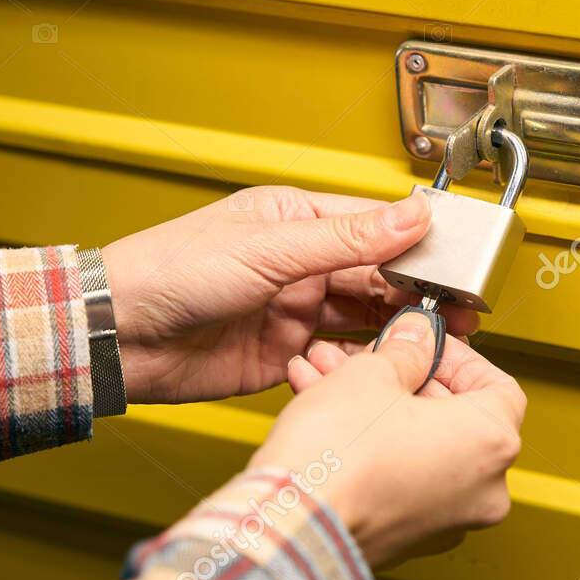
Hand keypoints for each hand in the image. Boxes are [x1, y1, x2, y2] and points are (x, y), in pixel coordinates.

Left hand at [100, 187, 479, 403]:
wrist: (118, 339)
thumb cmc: (170, 273)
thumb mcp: (268, 249)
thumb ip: (346, 238)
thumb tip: (410, 214)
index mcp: (294, 220)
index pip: (374, 226)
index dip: (418, 244)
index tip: (458, 261)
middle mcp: (299, 264)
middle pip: (377, 276)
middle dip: (418, 292)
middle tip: (461, 309)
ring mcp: (293, 312)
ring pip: (365, 317)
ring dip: (399, 328)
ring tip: (438, 340)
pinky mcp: (286, 357)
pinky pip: (340, 358)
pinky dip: (366, 362)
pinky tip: (389, 365)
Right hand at [254, 314, 526, 568]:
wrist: (290, 528)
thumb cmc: (337, 460)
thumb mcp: (374, 373)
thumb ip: (407, 347)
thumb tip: (418, 338)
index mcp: (492, 443)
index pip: (497, 385)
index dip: (455, 357)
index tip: (422, 344)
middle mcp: (483, 488)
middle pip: (451, 414)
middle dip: (400, 377)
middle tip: (366, 355)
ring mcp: (447, 518)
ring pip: (418, 443)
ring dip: (376, 406)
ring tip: (329, 376)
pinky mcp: (408, 536)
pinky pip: (400, 475)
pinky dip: (372, 445)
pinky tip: (327, 412)